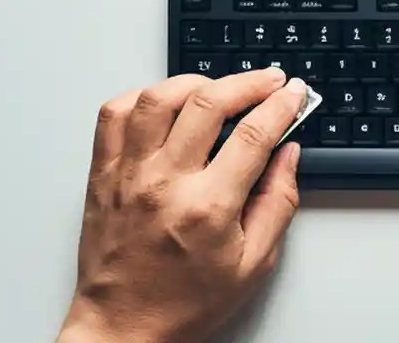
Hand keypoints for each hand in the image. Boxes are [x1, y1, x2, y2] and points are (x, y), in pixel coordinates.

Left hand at [56, 69, 305, 342]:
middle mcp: (165, 183)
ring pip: (157, 98)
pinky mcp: (102, 175)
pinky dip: (141, 96)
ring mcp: (128, 175)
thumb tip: (289, 154)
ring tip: (219, 86)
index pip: (253, 134)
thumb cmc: (184, 303)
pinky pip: (113, 115)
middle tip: (269, 80)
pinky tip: (165, 103)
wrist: (122, 328)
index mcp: (207, 208)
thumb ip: (277, 203)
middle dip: (248, 81)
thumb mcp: (253, 265)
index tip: (295, 94)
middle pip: (208, 102)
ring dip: (195, 81)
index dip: (281, 105)